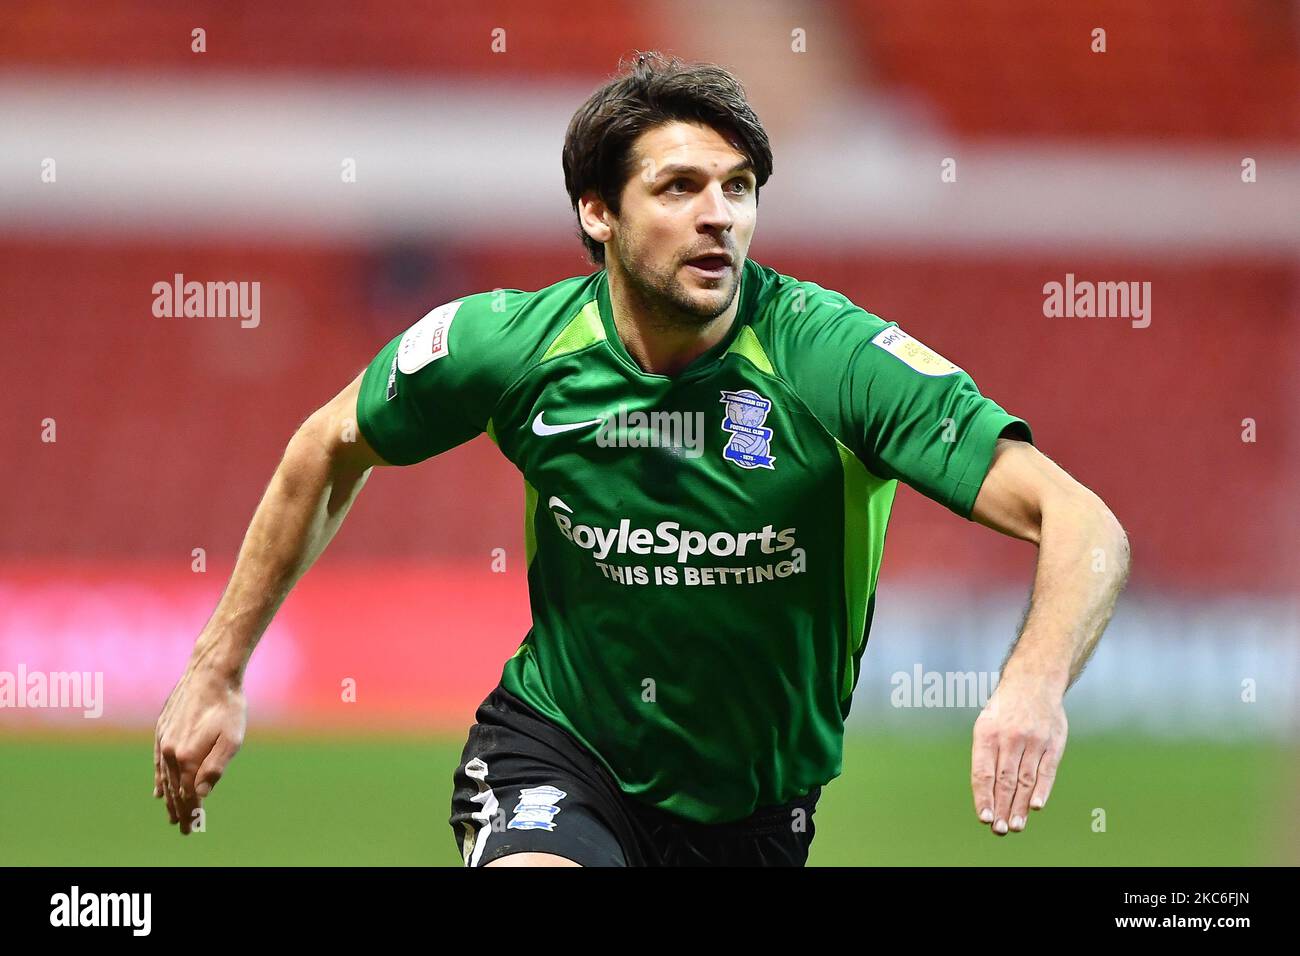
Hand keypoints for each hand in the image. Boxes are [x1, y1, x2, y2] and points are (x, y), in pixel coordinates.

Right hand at [153, 663, 246, 834]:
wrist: (210, 673)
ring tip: (172, 816)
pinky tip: (158, 791)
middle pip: (174, 789)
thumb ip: (215, 768)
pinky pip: (158, 763)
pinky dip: (159, 779)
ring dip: (169, 798)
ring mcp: (163, 740)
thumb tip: (201, 793)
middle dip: (179, 810)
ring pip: (165, 778)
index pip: (188, 793)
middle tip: (183, 829)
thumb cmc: (228, 706)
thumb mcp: (232, 739)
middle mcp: (170, 752)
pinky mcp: (161, 730)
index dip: (191, 812)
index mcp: (187, 757)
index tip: (192, 827)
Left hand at [970, 675, 1066, 835]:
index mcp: (987, 734)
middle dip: (1002, 808)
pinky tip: (1036, 806)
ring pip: (1025, 779)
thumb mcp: (986, 725)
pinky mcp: (1053, 742)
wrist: (1033, 682)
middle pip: (1005, 780)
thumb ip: (986, 757)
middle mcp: (1009, 737)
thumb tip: (985, 794)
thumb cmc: (1004, 711)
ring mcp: (1033, 740)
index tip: (984, 818)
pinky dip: (1041, 790)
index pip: (983, 772)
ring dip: (1020, 805)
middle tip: (1000, 830)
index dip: (984, 797)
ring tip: (1016, 825)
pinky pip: (1046, 770)